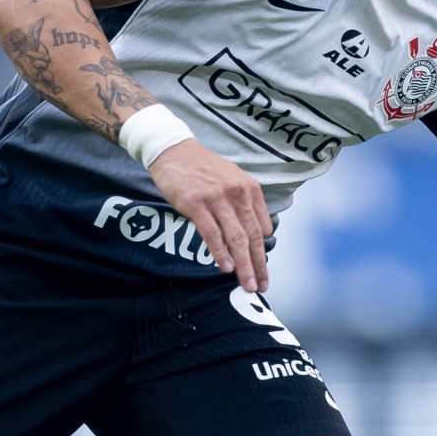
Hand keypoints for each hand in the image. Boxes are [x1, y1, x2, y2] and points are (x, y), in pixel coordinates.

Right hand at [146, 140, 272, 291]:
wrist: (173, 150)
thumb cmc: (202, 167)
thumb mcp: (232, 179)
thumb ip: (244, 203)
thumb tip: (252, 233)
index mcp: (249, 189)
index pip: (262, 227)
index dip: (262, 252)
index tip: (261, 270)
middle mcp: (237, 194)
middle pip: (252, 236)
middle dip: (258, 265)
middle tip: (261, 285)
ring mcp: (217, 199)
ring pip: (235, 238)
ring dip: (243, 265)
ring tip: (246, 283)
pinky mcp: (196, 204)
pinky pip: (212, 233)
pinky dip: (219, 252)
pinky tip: (224, 267)